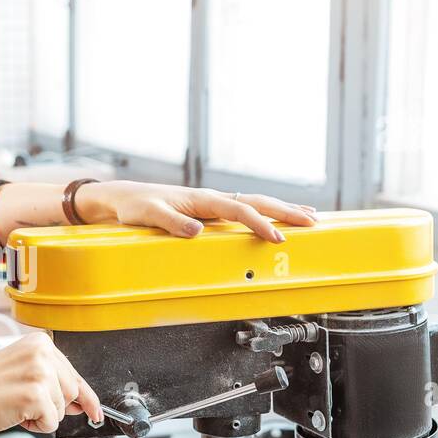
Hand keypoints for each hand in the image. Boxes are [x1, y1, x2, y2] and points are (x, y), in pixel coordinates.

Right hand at [0, 332, 101, 437]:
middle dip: (53, 405)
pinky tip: (15, 414)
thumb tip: (81, 404)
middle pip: (72, 391)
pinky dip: (35, 426)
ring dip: (41, 415)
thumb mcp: (20, 373)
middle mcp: (42, 352)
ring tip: (14, 405)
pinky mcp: (36, 395)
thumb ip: (51, 382)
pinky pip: (52, 422)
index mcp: (39, 342)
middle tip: (22, 403)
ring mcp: (40, 372)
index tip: (95, 411)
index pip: (74, 373)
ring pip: (62, 409)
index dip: (86, 396)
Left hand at [80, 181, 316, 242]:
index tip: (276, 238)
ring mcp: (213, 204)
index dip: (259, 224)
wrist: (123, 199)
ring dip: (283, 210)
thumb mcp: (148, 216)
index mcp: (202, 199)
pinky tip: (278, 219)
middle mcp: (212, 199)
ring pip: (256, 204)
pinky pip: (246, 210)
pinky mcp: (211, 212)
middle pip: (257, 202)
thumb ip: (171, 223)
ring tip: (310, 218)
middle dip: (286, 212)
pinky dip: (267, 213)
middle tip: (313, 223)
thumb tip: (196, 231)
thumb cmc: (134, 207)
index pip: (239, 210)